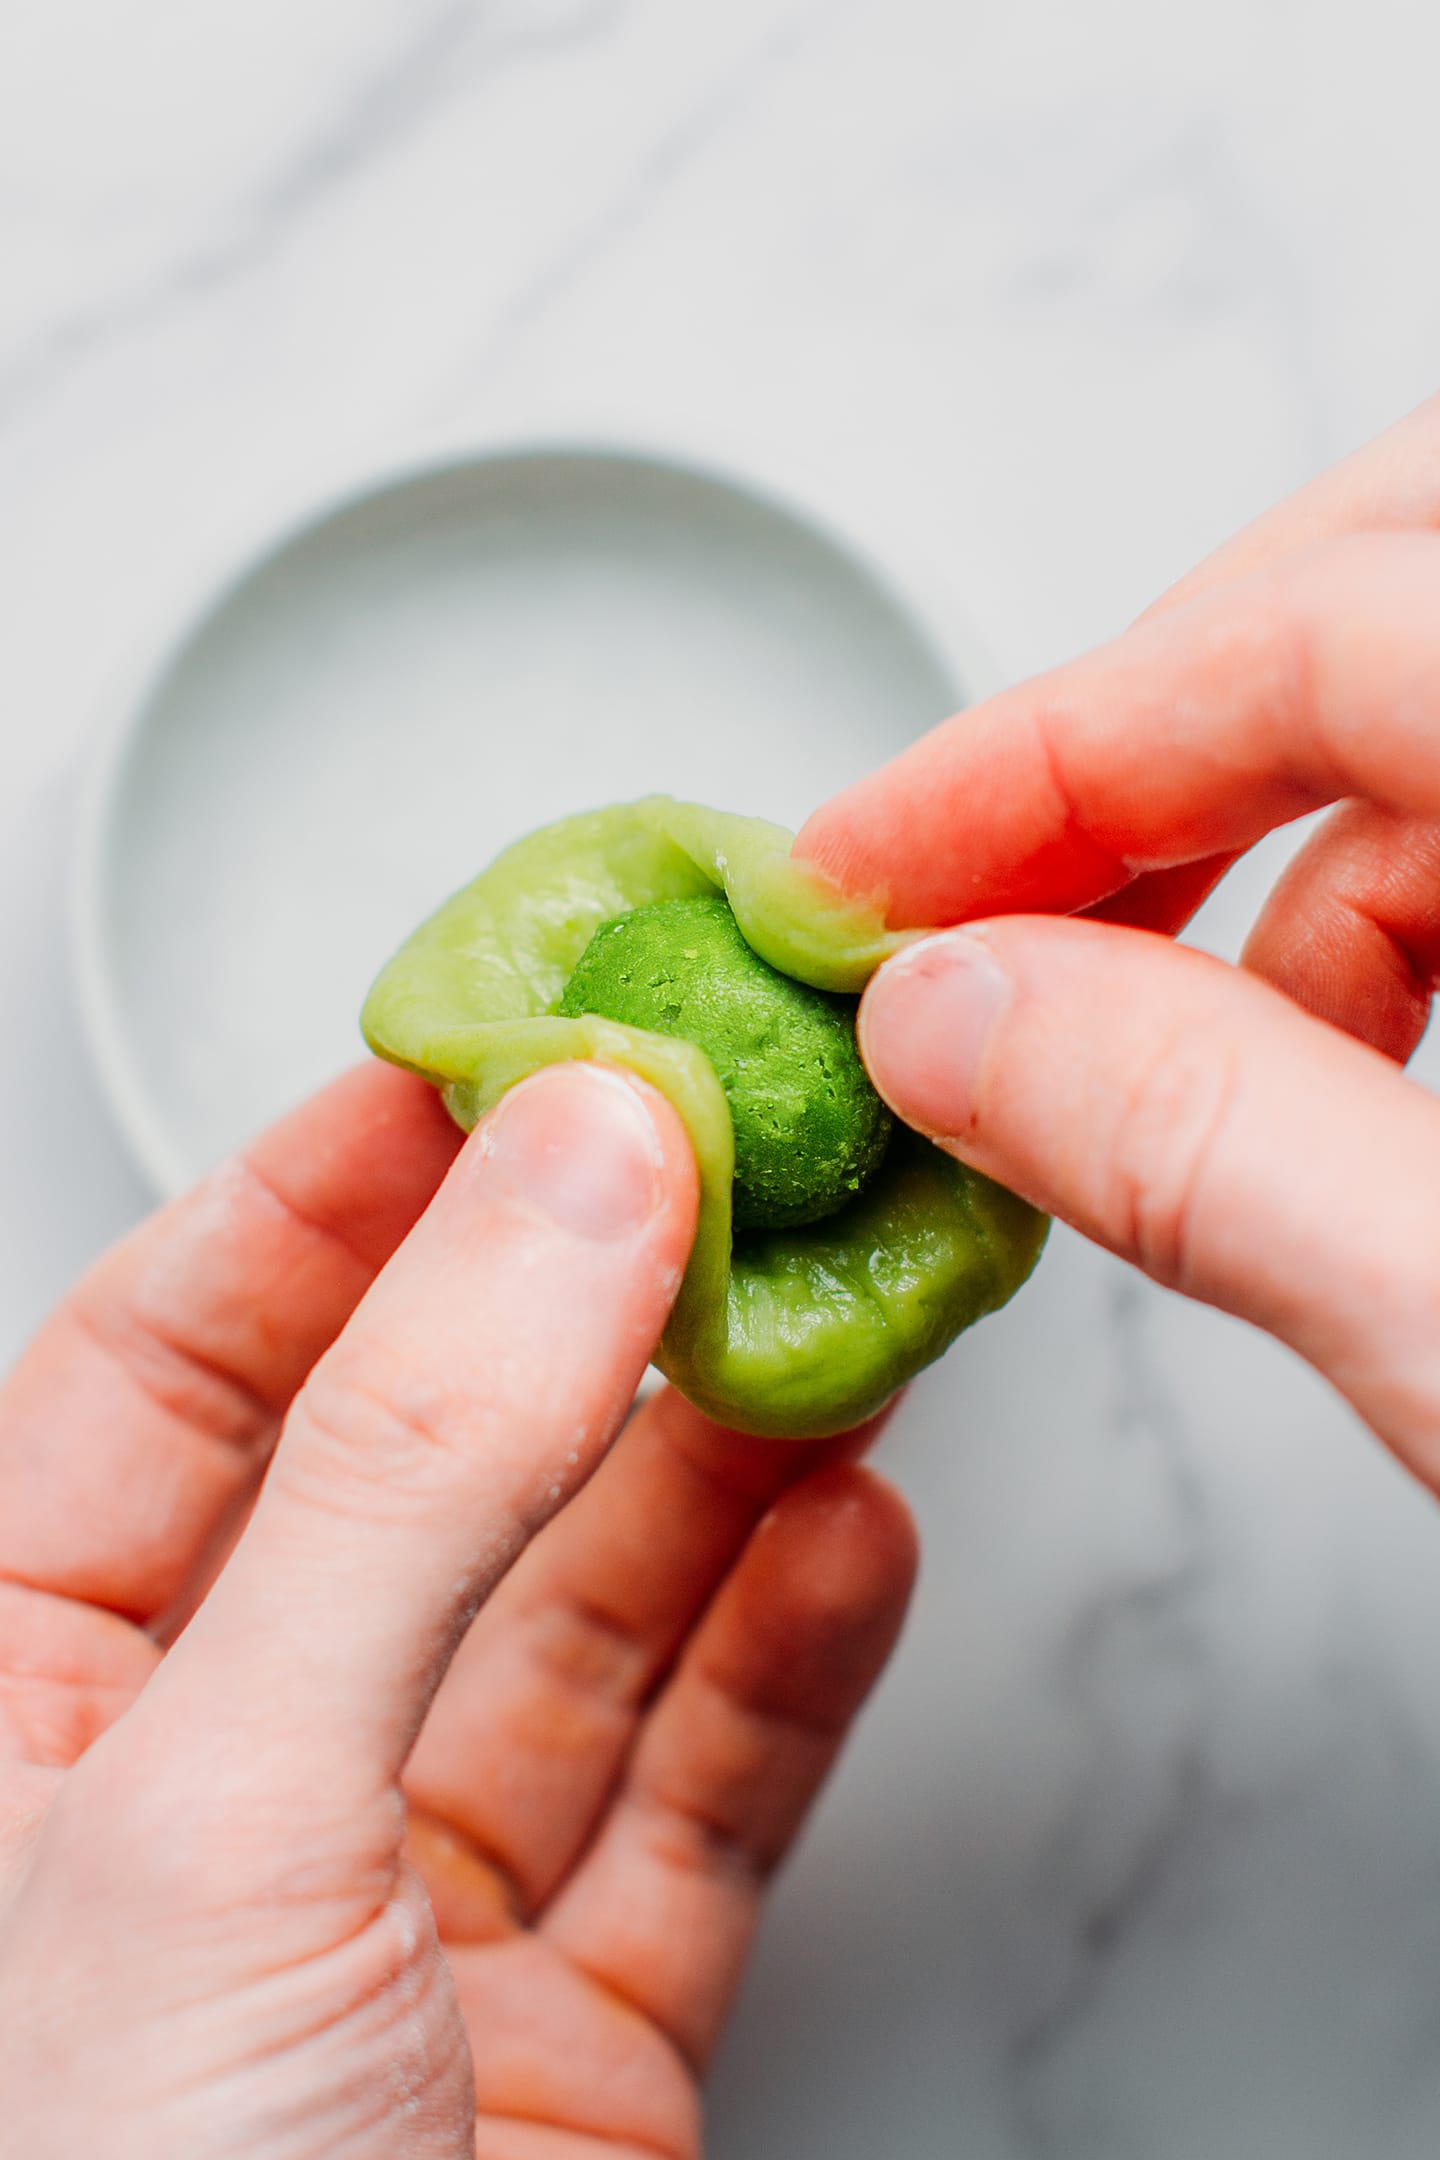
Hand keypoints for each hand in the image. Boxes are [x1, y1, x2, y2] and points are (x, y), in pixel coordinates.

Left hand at [0, 1058, 914, 2156]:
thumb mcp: (221, 1824)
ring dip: (717, 1463)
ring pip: (576, 1619)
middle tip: (716, 1157)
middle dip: (574, 1312)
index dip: (330, 1194)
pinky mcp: (563, 2029)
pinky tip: (849, 1527)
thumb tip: (571, 1177)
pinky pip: (694, 1797)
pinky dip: (787, 1658)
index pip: (166, 1367)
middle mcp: (203, 1795)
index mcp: (8, 1714)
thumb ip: (410, 1480)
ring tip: (829, 1310)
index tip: (502, 1062)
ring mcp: (393, 1916)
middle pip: (411, 1473)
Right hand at [800, 391, 1439, 1493]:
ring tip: (1133, 1041)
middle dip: (1145, 721)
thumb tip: (956, 1027)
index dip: (1038, 758)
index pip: (1320, 643)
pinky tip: (1304, 1056)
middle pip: (1380, 564)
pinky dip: (1370, 895)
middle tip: (975, 893)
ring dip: (1252, 833)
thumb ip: (1212, 1152)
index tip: (846, 888)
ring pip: (1425, 672)